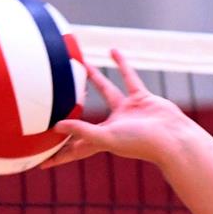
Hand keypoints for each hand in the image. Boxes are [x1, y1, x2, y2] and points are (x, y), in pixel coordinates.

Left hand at [40, 50, 198, 170]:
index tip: (39, 162)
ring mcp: (126, 112)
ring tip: (80, 64)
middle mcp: (111, 126)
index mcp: (100, 140)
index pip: (73, 149)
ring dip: (94, 78)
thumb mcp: (107, 137)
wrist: (173, 138)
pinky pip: (128, 78)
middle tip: (52, 105)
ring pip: (106, 91)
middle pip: (84, 120)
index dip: (57, 155)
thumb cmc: (140, 143)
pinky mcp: (141, 99)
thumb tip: (56, 127)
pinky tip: (113, 51)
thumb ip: (82, 131)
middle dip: (70, 116)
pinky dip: (122, 65)